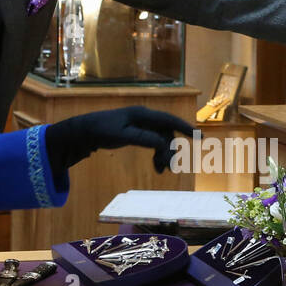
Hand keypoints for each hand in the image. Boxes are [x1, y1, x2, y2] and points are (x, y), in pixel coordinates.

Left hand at [45, 106, 193, 179]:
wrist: (85, 131)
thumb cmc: (101, 130)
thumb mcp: (122, 136)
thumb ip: (143, 137)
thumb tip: (163, 143)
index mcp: (142, 115)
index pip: (169, 121)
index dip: (185, 128)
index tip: (200, 137)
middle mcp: (145, 118)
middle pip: (167, 134)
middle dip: (170, 151)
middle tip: (169, 169)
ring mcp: (142, 125)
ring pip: (161, 141)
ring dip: (164, 155)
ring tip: (161, 171)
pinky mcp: (138, 133)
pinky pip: (154, 143)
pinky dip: (157, 155)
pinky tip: (157, 167)